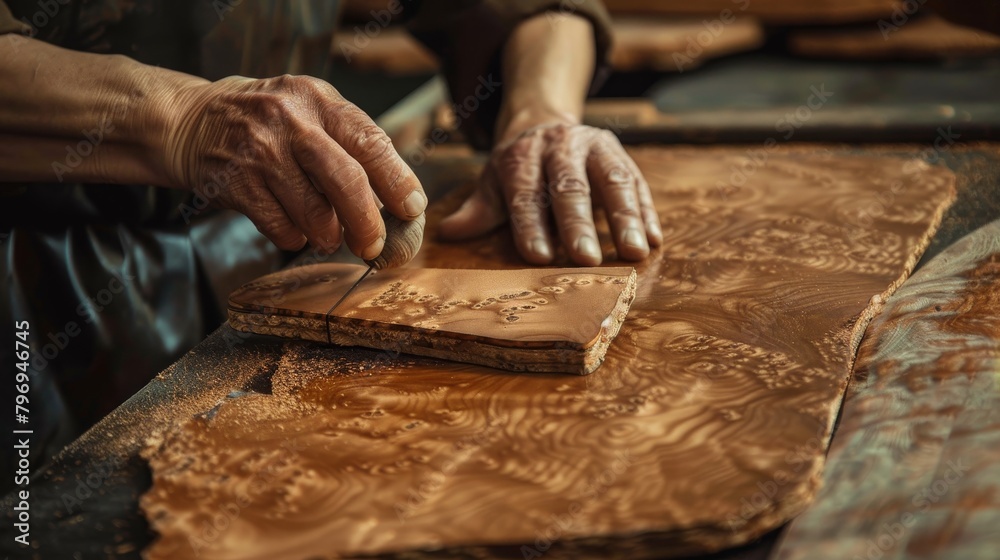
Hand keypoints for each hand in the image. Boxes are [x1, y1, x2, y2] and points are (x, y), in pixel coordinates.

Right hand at [164, 74, 425, 258]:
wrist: (190, 122)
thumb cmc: (267, 123)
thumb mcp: (310, 113)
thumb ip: (350, 147)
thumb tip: (398, 204)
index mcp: (319, 100)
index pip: (371, 141)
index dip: (398, 181)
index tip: (412, 209)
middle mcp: (290, 119)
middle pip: (346, 179)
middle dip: (368, 222)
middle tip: (375, 246)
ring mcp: (260, 150)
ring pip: (314, 212)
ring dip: (328, 235)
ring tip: (328, 235)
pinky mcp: (236, 183)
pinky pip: (281, 227)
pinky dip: (294, 238)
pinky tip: (293, 228)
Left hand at [438, 123, 661, 265]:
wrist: (545, 120)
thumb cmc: (518, 167)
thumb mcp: (493, 183)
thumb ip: (479, 210)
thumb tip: (448, 233)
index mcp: (523, 156)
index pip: (526, 194)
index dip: (532, 225)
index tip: (540, 257)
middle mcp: (560, 147)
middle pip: (570, 187)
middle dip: (579, 224)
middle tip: (587, 260)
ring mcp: (595, 147)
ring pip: (614, 180)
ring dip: (626, 218)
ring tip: (635, 252)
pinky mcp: (621, 155)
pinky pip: (637, 182)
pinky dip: (647, 211)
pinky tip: (654, 240)